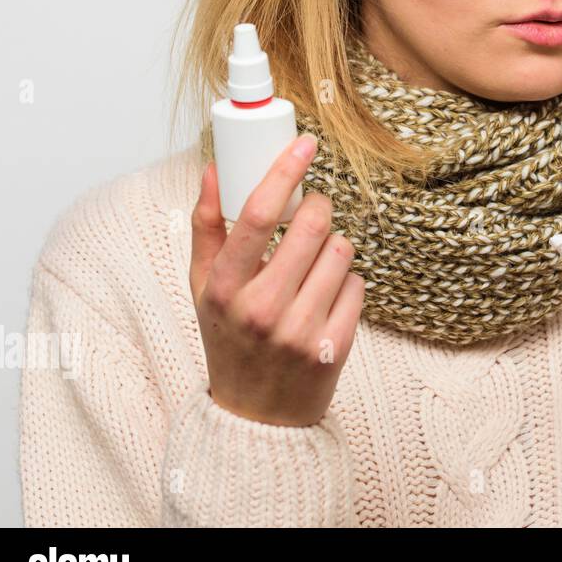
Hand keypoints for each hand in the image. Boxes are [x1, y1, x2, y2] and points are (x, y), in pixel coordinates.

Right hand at [188, 133, 364, 426]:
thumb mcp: (204, 288)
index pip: (258, 216)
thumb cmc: (229, 338)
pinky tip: (326, 299)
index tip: (306, 144)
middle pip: (313, 226)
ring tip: (314, 267)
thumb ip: (207, 228)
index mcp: (223, 289)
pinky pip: (358, 284)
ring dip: (334, 247)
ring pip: (342, 251)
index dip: (285, 171)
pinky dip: (346, 283)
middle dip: (319, 209)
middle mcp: (261, 309)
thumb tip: (215, 169)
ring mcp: (300, 330)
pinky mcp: (335, 346)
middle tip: (313, 214)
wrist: (256, 417)